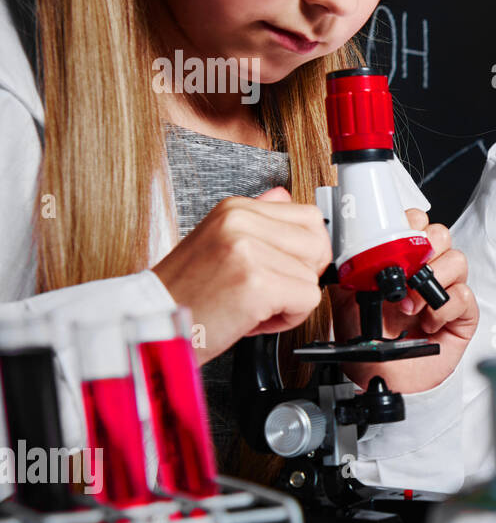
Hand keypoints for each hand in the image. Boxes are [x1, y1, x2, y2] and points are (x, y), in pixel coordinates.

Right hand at [151, 186, 331, 365]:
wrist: (151, 326)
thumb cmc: (185, 294)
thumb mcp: (218, 242)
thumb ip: (257, 219)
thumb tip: (285, 196)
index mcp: (235, 209)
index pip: (309, 217)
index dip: (303, 252)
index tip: (278, 269)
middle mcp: (240, 222)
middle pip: (317, 244)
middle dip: (301, 275)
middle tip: (265, 290)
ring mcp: (247, 250)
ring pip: (312, 275)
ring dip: (290, 300)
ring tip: (252, 304)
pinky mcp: (255, 283)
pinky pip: (307, 300)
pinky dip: (288, 318)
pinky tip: (254, 318)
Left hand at [330, 209, 478, 393]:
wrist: (384, 380)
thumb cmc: (369, 346)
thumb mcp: (348, 302)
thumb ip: (350, 273)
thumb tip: (345, 247)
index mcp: (402, 263)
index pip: (417, 223)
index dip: (411, 224)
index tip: (395, 239)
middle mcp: (426, 273)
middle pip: (442, 234)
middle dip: (423, 251)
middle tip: (404, 274)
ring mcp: (445, 292)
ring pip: (457, 261)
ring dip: (431, 281)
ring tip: (410, 306)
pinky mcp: (461, 315)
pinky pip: (463, 296)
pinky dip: (442, 309)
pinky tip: (426, 323)